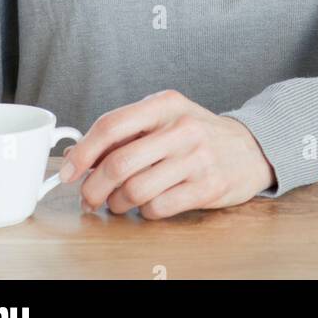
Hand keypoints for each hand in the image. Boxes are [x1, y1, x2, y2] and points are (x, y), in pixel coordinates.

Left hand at [58, 90, 276, 218]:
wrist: (250, 148)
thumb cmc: (197, 134)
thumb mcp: (165, 119)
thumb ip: (126, 133)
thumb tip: (79, 157)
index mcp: (165, 104)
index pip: (112, 125)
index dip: (83, 152)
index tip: (68, 172)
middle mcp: (181, 128)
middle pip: (119, 164)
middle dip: (94, 188)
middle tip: (89, 198)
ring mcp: (196, 158)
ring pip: (135, 191)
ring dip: (118, 204)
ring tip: (120, 202)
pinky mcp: (207, 188)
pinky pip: (158, 208)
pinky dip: (144, 213)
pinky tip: (150, 204)